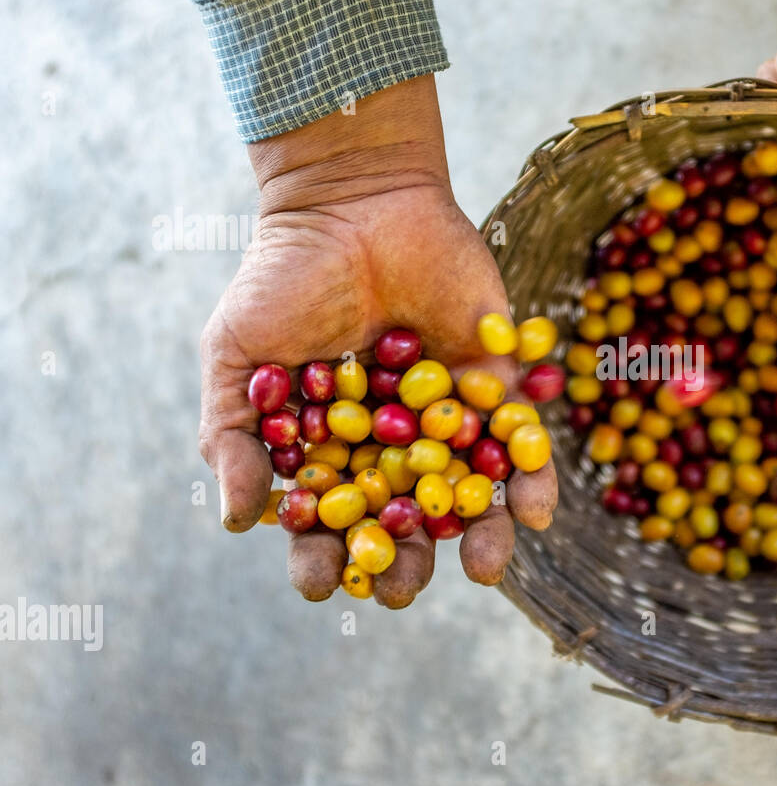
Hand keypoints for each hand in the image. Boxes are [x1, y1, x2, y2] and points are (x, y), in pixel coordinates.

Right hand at [198, 77, 557, 607]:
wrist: (357, 202)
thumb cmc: (286, 277)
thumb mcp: (236, 354)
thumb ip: (231, 435)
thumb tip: (238, 523)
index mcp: (331, 453)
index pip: (327, 525)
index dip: (322, 559)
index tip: (322, 580)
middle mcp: (393, 449)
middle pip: (404, 526)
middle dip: (405, 564)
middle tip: (403, 583)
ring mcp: (449, 423)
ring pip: (471, 500)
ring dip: (481, 541)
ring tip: (481, 566)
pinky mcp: (499, 391)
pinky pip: (524, 446)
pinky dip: (534, 481)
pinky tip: (534, 514)